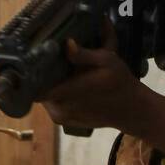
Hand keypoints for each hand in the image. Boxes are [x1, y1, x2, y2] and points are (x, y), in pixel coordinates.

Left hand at [40, 19, 146, 133]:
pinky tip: (67, 84)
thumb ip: (84, 54)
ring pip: (44, 95)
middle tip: (50, 58)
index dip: (32, 69)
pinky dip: (56, 94)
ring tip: (58, 70)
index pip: (33, 82)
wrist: (131, 110)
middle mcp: (57, 107)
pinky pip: (52, 104)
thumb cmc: (120, 83)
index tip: (36, 56)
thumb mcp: (107, 61)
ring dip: (50, 83)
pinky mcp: (63, 121)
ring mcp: (59, 116)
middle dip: (43, 73)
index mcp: (64, 92)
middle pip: (38, 87)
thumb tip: (67, 43)